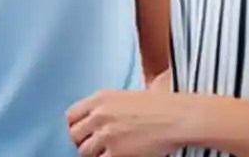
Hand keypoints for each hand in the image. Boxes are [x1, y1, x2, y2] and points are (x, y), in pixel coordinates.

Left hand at [66, 89, 189, 156]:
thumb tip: (94, 120)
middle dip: (83, 142)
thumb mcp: (126, 97)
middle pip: (74, 135)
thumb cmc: (159, 106)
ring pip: (84, 152)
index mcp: (100, 98)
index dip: (76, 127)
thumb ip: (106, 107)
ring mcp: (106, 134)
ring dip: (94, 154)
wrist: (177, 118)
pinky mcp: (116, 152)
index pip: (71, 116)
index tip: (83, 134)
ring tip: (107, 153)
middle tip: (95, 147)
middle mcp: (99, 115)